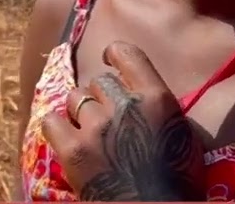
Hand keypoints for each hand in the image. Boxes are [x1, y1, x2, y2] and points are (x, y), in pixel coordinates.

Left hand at [41, 41, 205, 200]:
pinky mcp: (73, 151)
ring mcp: (96, 127)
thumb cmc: (177, 181)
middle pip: (100, 81)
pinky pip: (52, 121)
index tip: (108, 59)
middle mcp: (125, 106)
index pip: (126, 54)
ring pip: (76, 98)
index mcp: (156, 98)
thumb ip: (160, 106)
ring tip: (87, 129)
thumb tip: (143, 92)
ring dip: (80, 111)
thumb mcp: (182, 134)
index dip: (113, 54)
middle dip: (102, 95)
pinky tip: (65, 137)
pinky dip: (57, 127)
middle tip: (106, 115)